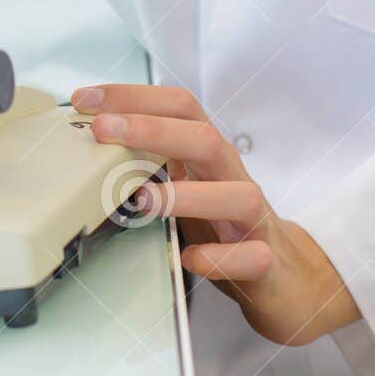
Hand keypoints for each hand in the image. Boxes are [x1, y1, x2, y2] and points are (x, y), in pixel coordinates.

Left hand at [72, 82, 358, 346]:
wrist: (289, 279)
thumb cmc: (225, 226)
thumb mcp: (187, 185)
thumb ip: (152, 162)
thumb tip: (92, 142)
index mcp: (210, 155)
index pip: (179, 108)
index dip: (133, 96)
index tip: (85, 98)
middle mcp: (234, 178)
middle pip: (203, 139)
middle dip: (151, 129)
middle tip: (103, 130)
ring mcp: (255, 221)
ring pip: (236, 195)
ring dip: (188, 194)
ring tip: (143, 198)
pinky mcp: (268, 264)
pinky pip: (250, 258)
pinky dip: (220, 259)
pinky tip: (190, 259)